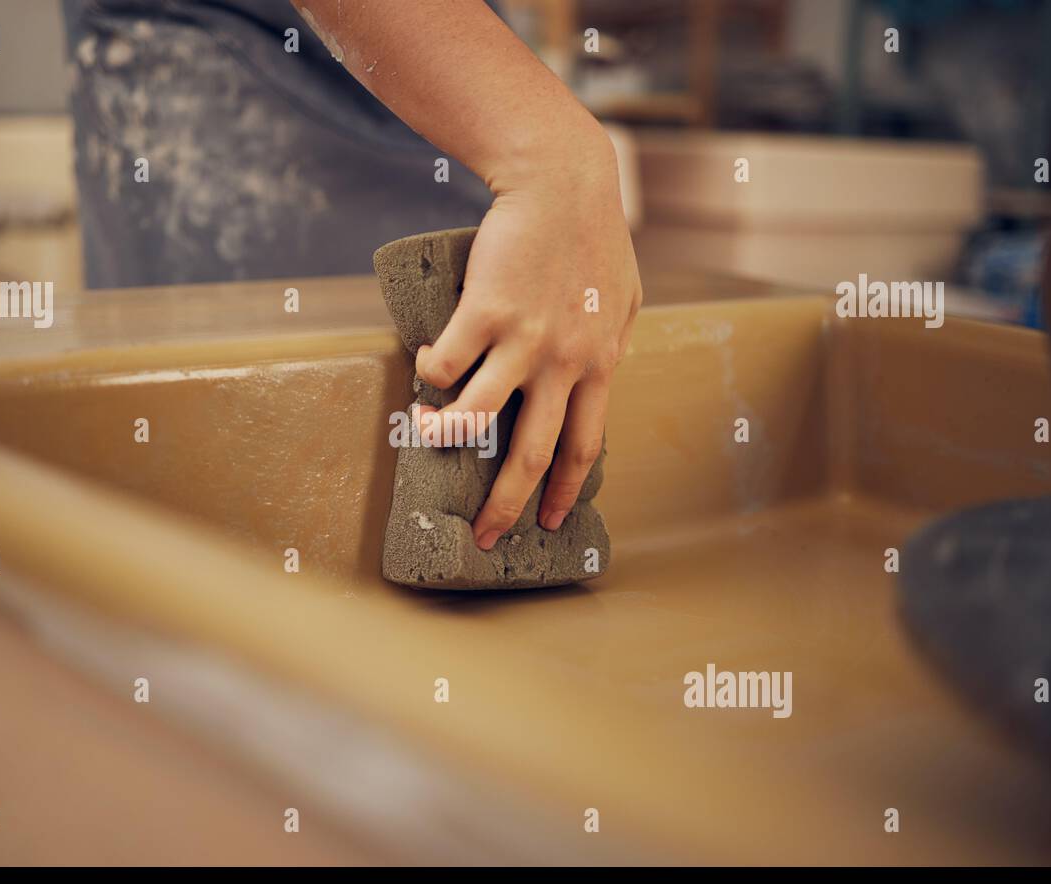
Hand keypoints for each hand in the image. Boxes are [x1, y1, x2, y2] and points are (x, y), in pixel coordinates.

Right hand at [416, 134, 641, 549]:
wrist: (561, 181)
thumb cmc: (593, 235)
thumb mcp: (624, 299)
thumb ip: (614, 343)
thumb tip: (605, 372)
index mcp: (600, 365)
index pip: (584, 446)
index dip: (566, 490)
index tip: (553, 522)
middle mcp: (564, 364)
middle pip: (533, 454)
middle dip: (506, 503)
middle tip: (486, 534)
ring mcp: (524, 341)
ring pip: (478, 418)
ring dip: (446, 437)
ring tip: (426, 437)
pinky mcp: (485, 312)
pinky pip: (447, 362)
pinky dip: (431, 370)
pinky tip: (428, 362)